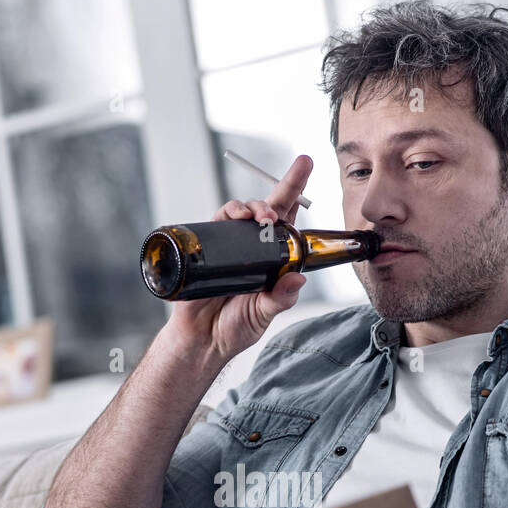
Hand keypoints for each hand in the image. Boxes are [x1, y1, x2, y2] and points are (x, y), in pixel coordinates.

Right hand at [163, 154, 313, 364]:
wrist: (201, 340)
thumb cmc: (234, 328)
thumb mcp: (263, 313)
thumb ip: (280, 298)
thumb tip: (299, 279)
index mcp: (271, 260)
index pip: (287, 222)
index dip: (296, 195)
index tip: (306, 166)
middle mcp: (252, 248)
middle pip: (268, 208)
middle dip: (284, 185)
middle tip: (296, 179)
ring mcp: (229, 245)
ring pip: (244, 210)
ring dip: (256, 204)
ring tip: (264, 216)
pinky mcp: (207, 246)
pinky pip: (218, 220)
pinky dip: (229, 212)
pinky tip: (239, 217)